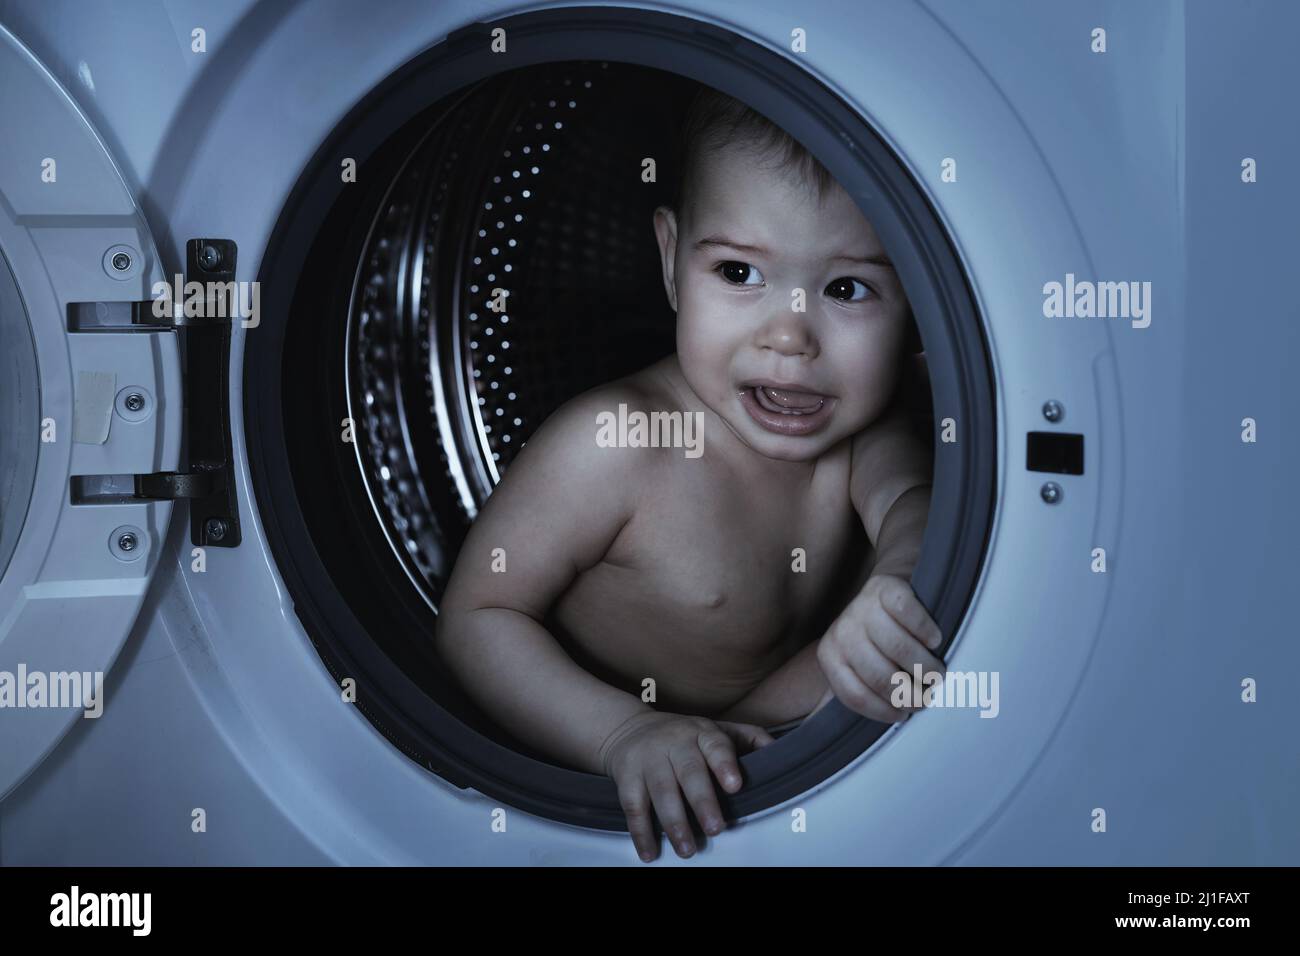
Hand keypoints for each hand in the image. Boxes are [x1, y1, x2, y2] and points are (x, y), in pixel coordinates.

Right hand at [599, 711, 774, 861]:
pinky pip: (632, 805)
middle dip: (702, 802)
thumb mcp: (715, 730)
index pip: (715, 745)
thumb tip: (783, 754)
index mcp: (702, 733)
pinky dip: (640, 831)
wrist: (629, 728)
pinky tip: (650, 852)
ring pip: (661, 790)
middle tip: (715, 829)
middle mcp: (675, 743)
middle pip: (689, 771)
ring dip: (674, 822)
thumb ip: (749, 739)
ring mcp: (648, 758)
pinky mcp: (627, 776)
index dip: (724, 764)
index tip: (735, 785)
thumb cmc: (685, 737)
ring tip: (687, 849)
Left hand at [815, 574, 943, 721]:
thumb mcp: (851, 667)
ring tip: (936, 674)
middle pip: (881, 676)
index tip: (904, 713)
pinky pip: (911, 616)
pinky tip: (933, 640)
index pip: (856, 697)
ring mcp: (862, 607)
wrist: (886, 593)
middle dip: (911, 693)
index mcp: (829, 656)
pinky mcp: (885, 587)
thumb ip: (840, 698)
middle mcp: (841, 631)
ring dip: (925, 667)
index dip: (885, 712)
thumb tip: (800, 745)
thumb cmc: (873, 639)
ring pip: (900, 648)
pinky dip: (927, 632)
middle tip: (928, 696)